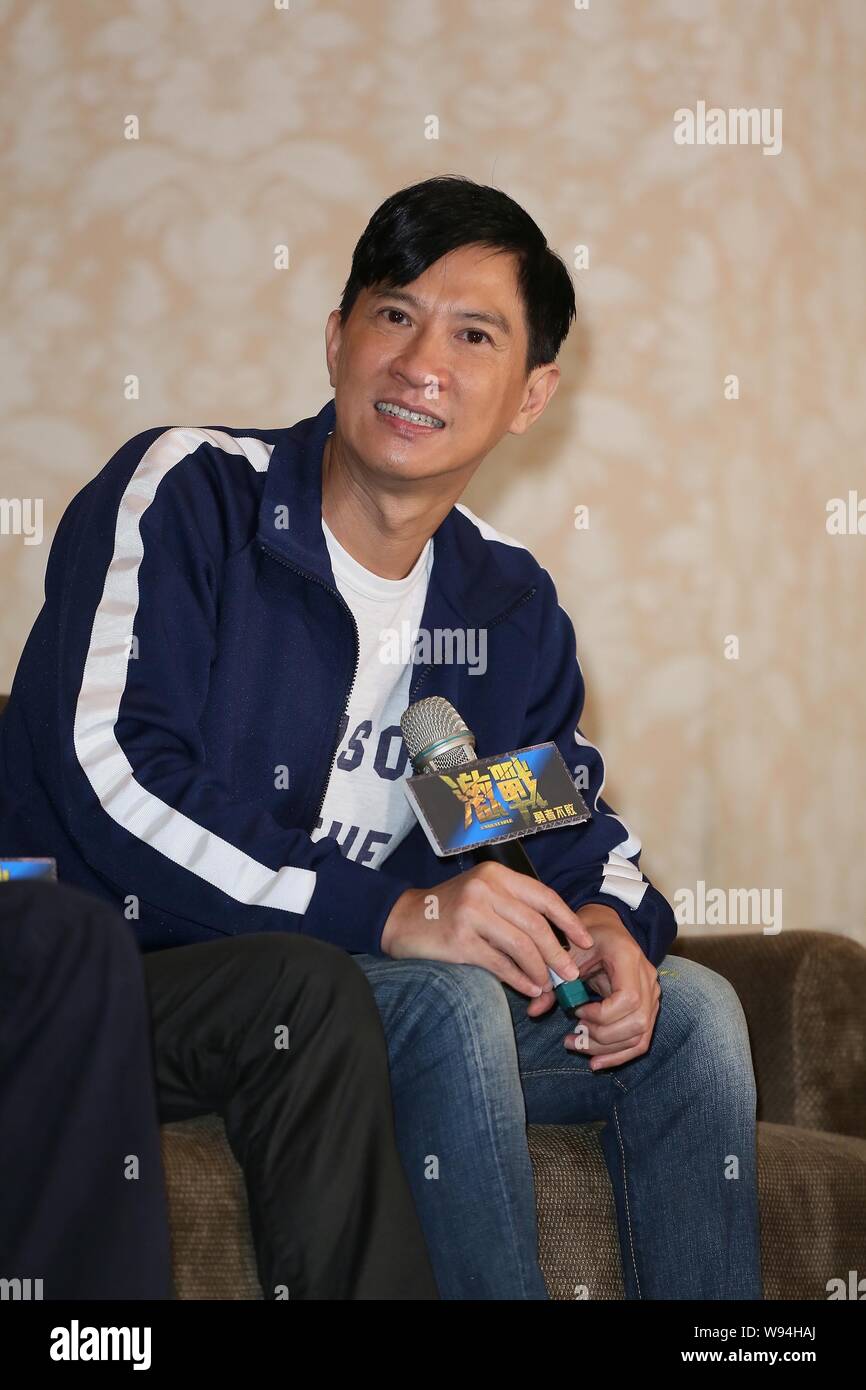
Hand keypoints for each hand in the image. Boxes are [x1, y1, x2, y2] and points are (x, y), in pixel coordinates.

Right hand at [380, 861, 594, 997]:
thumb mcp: (482, 895)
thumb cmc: (450, 910)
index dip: (568, 921)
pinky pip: (500, 964)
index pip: (544, 897)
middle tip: (571, 974)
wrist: (404, 919)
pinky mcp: (460, 941)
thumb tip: (557, 939)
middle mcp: (485, 889)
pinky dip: (519, 980)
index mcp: (496, 875)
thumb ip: (514, 908)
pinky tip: (529, 989)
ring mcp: (471, 914)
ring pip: (521, 946)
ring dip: (540, 970)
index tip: (585, 941)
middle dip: (558, 953)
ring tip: (549, 985)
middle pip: (536, 924)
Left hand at [527, 904, 660, 1070]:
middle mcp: (648, 978)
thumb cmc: (587, 935)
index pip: (629, 999)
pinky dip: (619, 1054)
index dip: (602, 1014)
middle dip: (602, 1038)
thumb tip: (533, 1012)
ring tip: (577, 1046)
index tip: (576, 1011)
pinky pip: (640, 1039)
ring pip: (640, 1036)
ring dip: (607, 1050)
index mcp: (629, 959)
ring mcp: (652, 995)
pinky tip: (595, 1062)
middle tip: (571, 1037)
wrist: (607, 926)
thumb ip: (553, 978)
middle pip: (637, 1022)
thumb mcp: (568, 950)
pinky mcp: (648, 1008)